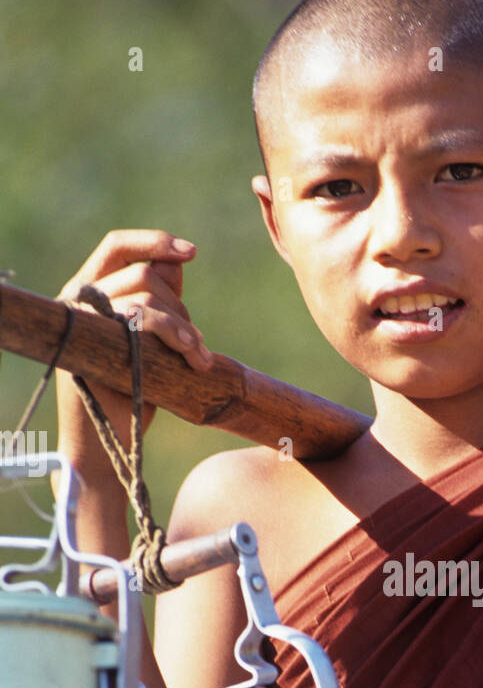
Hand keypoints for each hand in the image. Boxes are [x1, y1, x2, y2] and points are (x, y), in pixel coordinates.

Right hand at [56, 229, 211, 459]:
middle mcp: (78, 299)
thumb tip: (174, 262)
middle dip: (181, 309)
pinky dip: (177, 336)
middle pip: (145, 274)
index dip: (156, 242)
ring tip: (198, 359)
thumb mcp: (148, 340)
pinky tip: (194, 358)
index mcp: (87, 291)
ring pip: (147, 296)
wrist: (107, 445)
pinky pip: (144, 321)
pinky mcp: (96, 344)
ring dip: (184, 328)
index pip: (118, 246)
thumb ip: (158, 300)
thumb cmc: (129, 394)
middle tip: (196, 347)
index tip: (193, 253)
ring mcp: (83, 320)